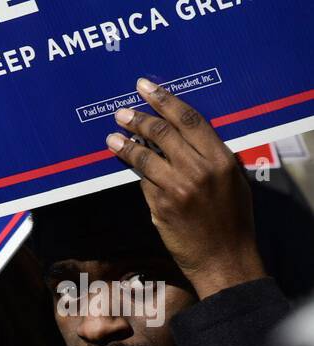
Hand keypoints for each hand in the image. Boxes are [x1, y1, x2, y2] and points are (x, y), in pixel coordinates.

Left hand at [107, 78, 265, 300]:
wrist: (224, 258)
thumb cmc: (231, 219)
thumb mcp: (231, 181)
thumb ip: (210, 158)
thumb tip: (184, 138)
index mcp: (221, 159)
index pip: (190, 120)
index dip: (166, 100)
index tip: (147, 88)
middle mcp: (200, 170)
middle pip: (165, 133)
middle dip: (140, 118)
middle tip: (121, 111)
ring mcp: (179, 188)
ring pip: (146, 156)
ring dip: (126, 143)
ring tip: (112, 135)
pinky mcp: (162, 207)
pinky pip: (144, 181)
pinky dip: (134, 169)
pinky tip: (124, 160)